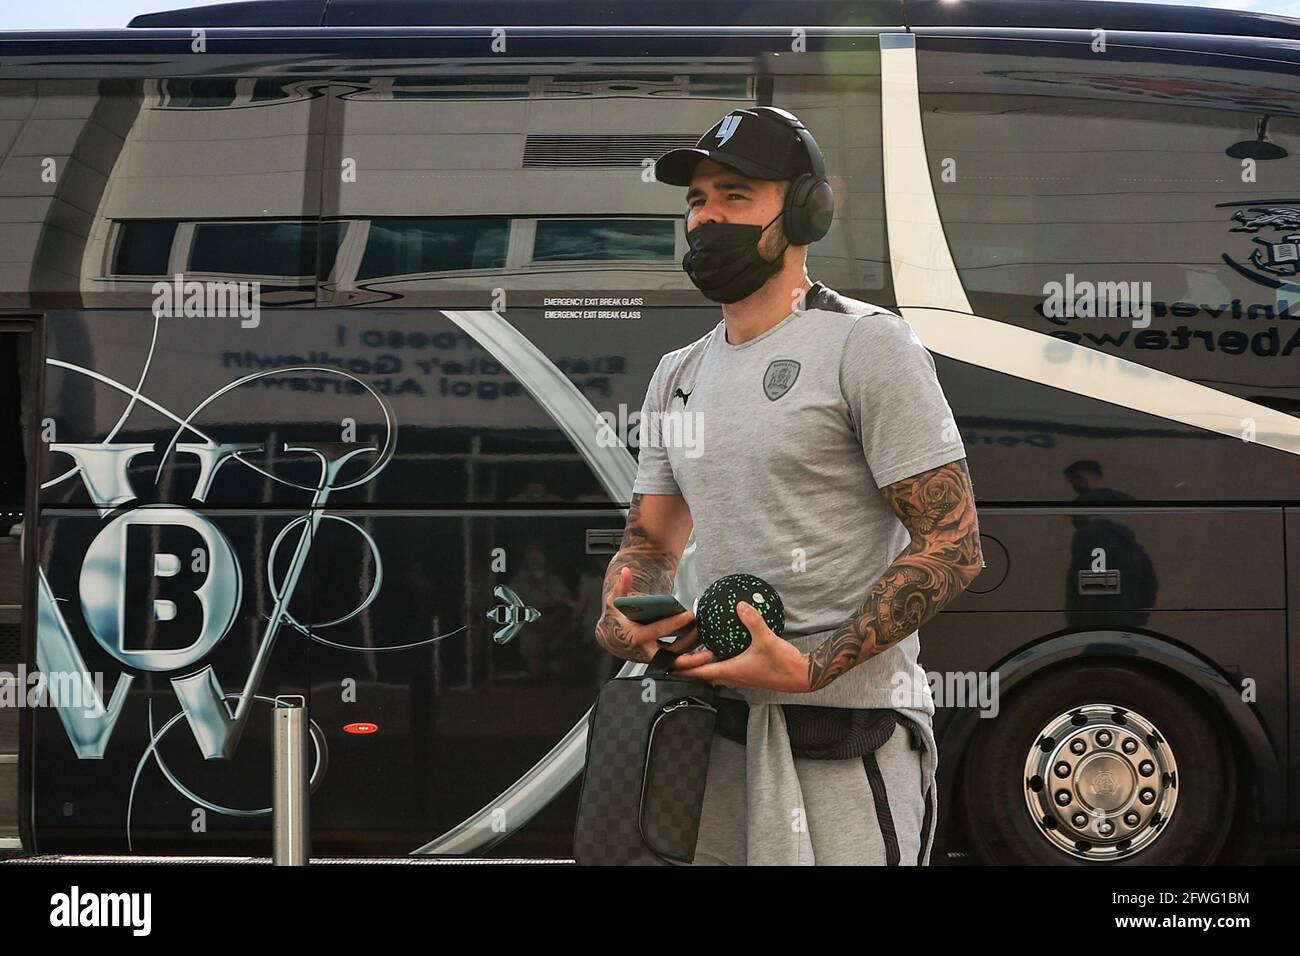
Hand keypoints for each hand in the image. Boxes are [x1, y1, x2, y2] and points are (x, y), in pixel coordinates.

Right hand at [595, 567, 700, 663]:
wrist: (611, 638)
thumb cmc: (616, 619)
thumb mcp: (615, 602)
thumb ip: (621, 587)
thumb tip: (626, 571)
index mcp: (635, 636)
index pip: (657, 630)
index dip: (674, 622)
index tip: (689, 614)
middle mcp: (645, 651)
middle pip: (671, 655)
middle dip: (689, 655)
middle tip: (708, 648)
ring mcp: (653, 658)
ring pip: (676, 662)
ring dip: (693, 660)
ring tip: (711, 652)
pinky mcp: (659, 661)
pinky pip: (677, 663)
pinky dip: (690, 661)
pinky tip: (704, 655)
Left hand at [668, 600, 810, 692]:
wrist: (802, 676)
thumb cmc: (784, 663)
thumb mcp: (767, 639)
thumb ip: (753, 621)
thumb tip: (740, 605)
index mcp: (731, 672)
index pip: (699, 673)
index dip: (682, 668)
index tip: (668, 663)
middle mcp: (733, 677)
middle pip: (704, 673)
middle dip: (689, 664)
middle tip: (677, 651)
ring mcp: (741, 676)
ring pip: (715, 670)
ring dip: (704, 661)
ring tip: (695, 646)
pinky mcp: (749, 672)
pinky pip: (727, 666)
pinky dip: (719, 657)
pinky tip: (722, 644)